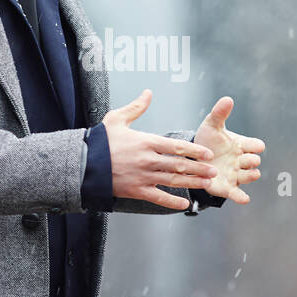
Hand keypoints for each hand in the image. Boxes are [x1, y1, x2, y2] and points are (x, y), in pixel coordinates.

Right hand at [103, 89, 217, 209]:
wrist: (83, 164)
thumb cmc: (99, 141)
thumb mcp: (116, 119)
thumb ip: (135, 107)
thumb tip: (148, 93)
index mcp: (146, 142)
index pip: (177, 146)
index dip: (195, 150)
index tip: (208, 153)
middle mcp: (148, 160)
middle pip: (179, 165)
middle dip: (199, 168)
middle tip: (214, 171)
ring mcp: (143, 177)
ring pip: (173, 181)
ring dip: (192, 182)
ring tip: (207, 183)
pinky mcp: (136, 191)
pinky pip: (158, 198)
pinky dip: (172, 202)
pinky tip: (185, 203)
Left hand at [192, 97, 264, 204]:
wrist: (193, 158)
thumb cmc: (207, 141)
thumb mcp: (211, 126)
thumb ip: (220, 114)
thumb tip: (228, 99)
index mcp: (242, 145)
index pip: (256, 145)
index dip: (255, 146)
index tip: (250, 146)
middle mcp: (242, 161)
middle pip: (254, 161)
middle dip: (251, 160)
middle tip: (244, 159)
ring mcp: (235, 175)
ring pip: (250, 176)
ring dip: (249, 175)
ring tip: (245, 173)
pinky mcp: (226, 187)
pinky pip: (236, 193)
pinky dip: (241, 197)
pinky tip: (244, 199)